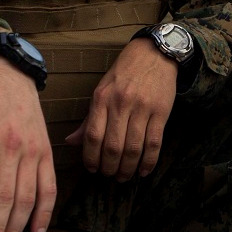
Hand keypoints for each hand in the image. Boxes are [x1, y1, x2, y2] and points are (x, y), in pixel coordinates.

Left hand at [68, 38, 177, 180]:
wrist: (154, 54)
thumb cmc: (124, 74)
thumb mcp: (102, 90)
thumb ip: (89, 119)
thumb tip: (70, 142)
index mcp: (102, 98)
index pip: (92, 135)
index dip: (91, 157)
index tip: (92, 169)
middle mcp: (120, 103)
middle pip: (112, 146)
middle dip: (109, 167)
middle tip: (109, 176)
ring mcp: (142, 108)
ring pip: (133, 148)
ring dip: (128, 168)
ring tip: (124, 176)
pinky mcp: (161, 112)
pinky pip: (154, 143)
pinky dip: (148, 161)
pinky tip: (143, 171)